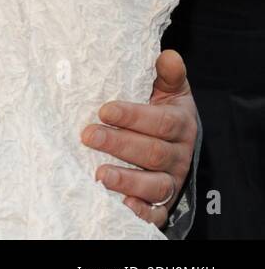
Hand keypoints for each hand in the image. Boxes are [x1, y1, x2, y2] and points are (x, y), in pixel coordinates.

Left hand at [82, 48, 197, 227]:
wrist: (175, 147)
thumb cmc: (162, 113)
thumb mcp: (169, 92)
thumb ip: (167, 75)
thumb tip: (168, 56)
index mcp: (180, 124)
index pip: (161, 122)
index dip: (133, 116)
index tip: (104, 110)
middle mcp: (179, 155)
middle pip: (152, 152)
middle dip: (119, 144)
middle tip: (87, 136)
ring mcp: (171, 180)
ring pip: (155, 185)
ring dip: (127, 181)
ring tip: (99, 174)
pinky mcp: (163, 202)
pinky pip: (156, 212)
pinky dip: (140, 210)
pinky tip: (122, 204)